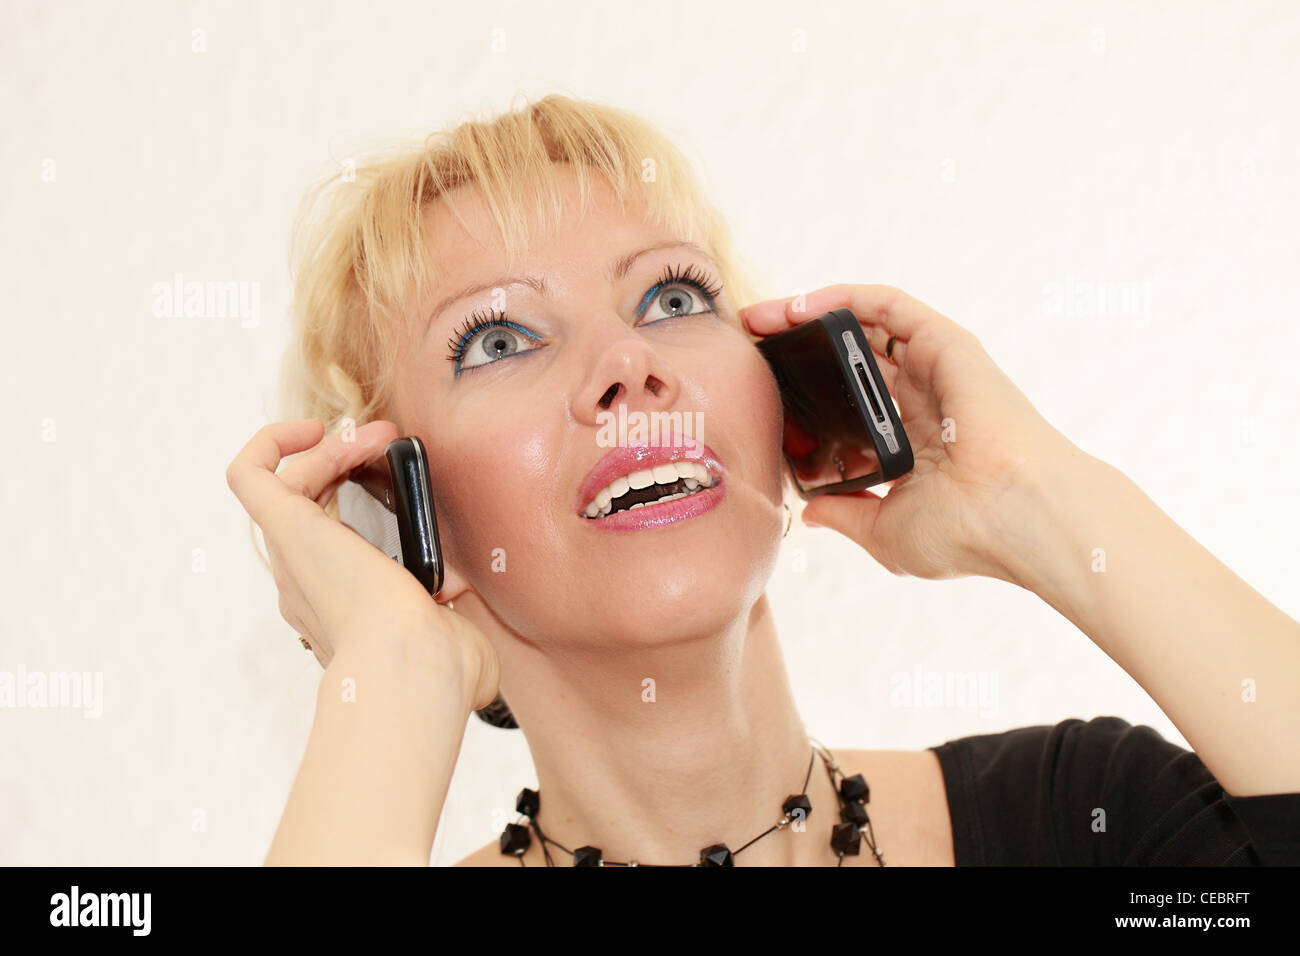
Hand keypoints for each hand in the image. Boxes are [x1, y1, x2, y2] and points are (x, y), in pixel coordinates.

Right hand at [226, 419, 499, 707]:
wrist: (412, 665)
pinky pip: (251, 475)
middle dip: (346, 466)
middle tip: (390, 445)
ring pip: (290, 485)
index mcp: (341, 612)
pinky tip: (316, 428)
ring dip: (333, 449)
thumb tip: (457, 588)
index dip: (359, 507)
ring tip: (379, 434)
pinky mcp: (286, 529)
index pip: (335, 550)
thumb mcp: (453, 630)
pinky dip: (274, 441)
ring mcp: (292, 558)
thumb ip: (451, 611)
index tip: (402, 492)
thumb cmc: (437, 665)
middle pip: (309, 509)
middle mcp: (306, 585)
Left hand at [743, 284, 1077, 580]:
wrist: (1018, 517)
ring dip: (808, 315)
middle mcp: (922, 400)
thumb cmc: (966, 534)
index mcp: (912, 442)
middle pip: (847, 360)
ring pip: (863, 327)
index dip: (804, 394)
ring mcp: (933, 370)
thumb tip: (810, 514)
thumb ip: (847, 514)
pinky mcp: (944, 344)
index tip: (758, 393)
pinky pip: (888, 306)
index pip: (848, 404)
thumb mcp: (885, 531)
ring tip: (758, 318)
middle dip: (794, 348)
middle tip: (745, 344)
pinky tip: (799, 306)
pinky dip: (843, 299)